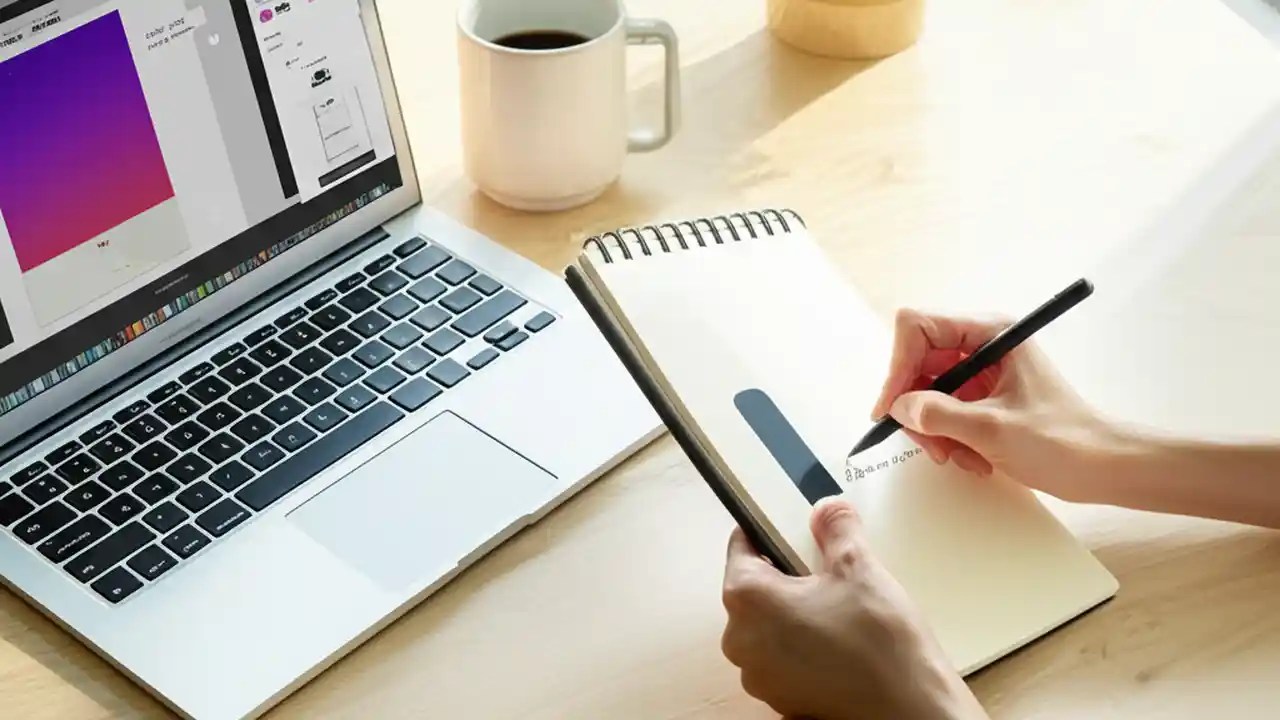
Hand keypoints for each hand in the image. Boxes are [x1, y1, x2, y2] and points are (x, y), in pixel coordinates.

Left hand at [720, 499, 987, 719]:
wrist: (909, 711)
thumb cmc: (880, 645)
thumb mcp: (860, 568)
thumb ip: (836, 529)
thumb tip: (826, 509)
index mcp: (748, 598)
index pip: (742, 547)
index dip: (768, 532)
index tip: (790, 528)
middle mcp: (741, 640)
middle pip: (754, 588)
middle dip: (787, 575)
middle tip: (828, 571)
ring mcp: (759, 674)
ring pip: (769, 625)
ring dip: (796, 612)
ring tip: (841, 609)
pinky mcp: (781, 698)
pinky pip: (783, 657)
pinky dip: (803, 644)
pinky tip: (841, 640)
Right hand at [871, 309, 1123, 503]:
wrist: (1104, 468)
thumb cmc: (1064, 442)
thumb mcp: (993, 429)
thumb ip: (938, 415)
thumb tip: (899, 408)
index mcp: (991, 333)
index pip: (919, 328)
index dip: (898, 366)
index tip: (892, 408)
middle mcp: (983, 346)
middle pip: (918, 363)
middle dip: (917, 407)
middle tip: (931, 444)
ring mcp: (982, 373)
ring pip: (926, 392)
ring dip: (934, 430)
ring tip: (959, 456)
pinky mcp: (983, 397)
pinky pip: (943, 411)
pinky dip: (948, 438)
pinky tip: (973, 458)